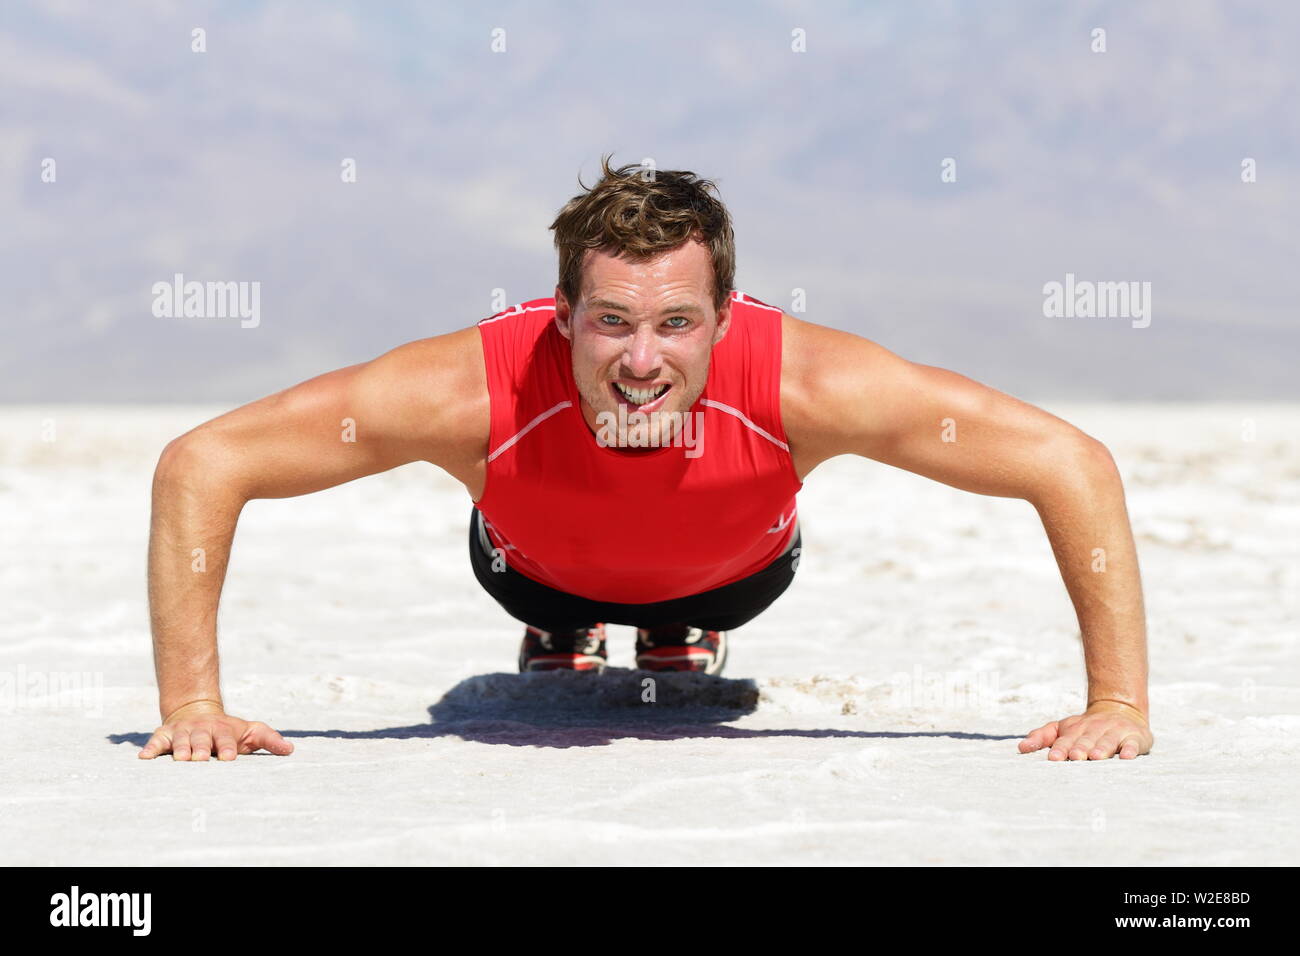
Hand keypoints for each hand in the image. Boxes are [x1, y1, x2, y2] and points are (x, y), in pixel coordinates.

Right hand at [138, 700, 294, 760]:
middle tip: (201, 759)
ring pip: (181, 740)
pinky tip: (144, 757)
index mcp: (223, 730)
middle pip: (201, 739)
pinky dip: (151, 748)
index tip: (229, 757)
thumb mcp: (251, 731)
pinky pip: (156, 741)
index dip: (227, 747)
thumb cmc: (229, 730)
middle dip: (201, 748)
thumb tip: (291, 750)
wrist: (198, 712)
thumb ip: (269, 739)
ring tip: (180, 760)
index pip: (226, 738)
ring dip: (180, 749)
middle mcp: (202, 730)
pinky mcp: (165, 735)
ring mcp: (182, 732)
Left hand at [1018, 700, 1152, 759]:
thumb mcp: (1062, 728)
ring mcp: (1115, 732)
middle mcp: (1094, 730)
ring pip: (1107, 741)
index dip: (1059, 748)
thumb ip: (1041, 736)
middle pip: (1086, 740)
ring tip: (1095, 757)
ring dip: (1102, 749)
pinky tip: (1126, 757)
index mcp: (1075, 729)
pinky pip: (1132, 744)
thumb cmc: (1085, 728)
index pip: (1065, 740)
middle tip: (1075, 757)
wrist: (1120, 710)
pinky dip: (1130, 750)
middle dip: (1080, 748)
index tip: (1053, 758)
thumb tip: (1020, 748)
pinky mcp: (1134, 737)